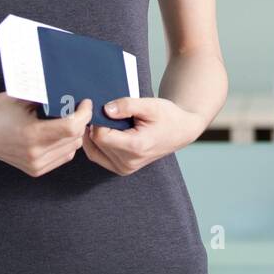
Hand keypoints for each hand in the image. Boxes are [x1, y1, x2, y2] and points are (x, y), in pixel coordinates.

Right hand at [0, 92, 90, 176]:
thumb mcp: (20, 97)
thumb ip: (46, 95)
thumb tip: (69, 89)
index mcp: (31, 134)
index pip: (71, 127)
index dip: (83, 114)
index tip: (84, 101)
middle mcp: (35, 153)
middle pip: (75, 138)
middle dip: (80, 121)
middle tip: (76, 106)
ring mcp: (36, 164)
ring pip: (72, 149)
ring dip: (75, 134)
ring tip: (66, 119)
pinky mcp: (36, 170)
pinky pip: (64, 157)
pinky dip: (67, 144)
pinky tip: (57, 133)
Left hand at [81, 97, 202, 175]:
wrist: (181, 131)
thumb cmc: (167, 116)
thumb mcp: (150, 105)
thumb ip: (127, 105)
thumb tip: (105, 109)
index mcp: (136, 147)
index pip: (101, 136)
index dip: (95, 119)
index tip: (95, 105)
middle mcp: (129, 162)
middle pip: (96, 143)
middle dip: (93, 125)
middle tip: (96, 109)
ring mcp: (125, 168)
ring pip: (94, 151)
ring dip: (92, 135)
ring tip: (99, 119)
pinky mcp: (122, 169)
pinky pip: (98, 157)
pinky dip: (95, 144)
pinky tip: (101, 130)